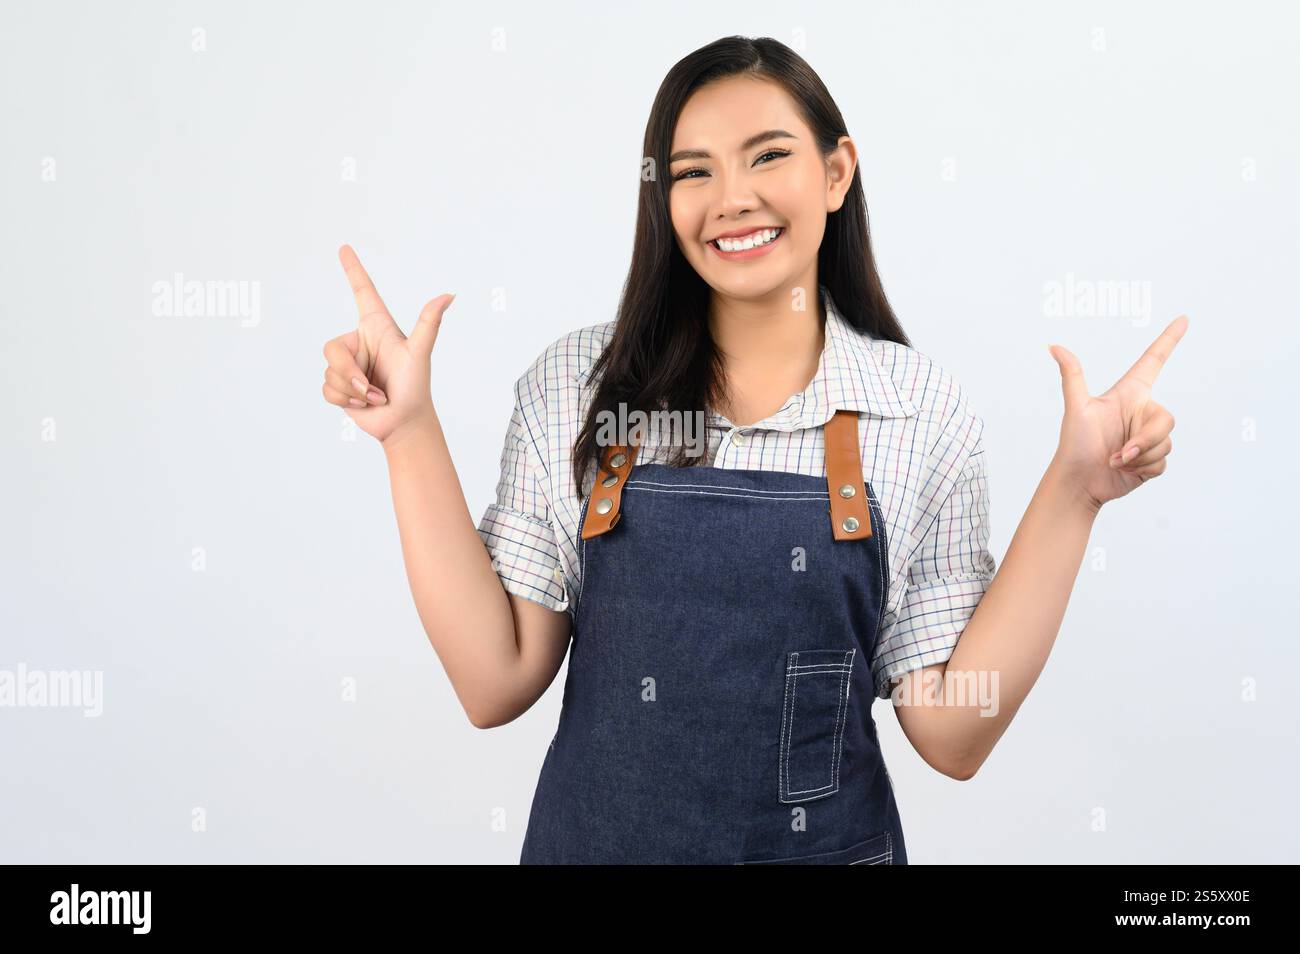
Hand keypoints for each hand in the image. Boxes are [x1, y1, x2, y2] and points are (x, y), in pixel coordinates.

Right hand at [321, 244, 454, 443]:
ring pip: (330, 372)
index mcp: (377, 328)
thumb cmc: (415, 387)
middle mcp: (360, 342)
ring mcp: (349, 364)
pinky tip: (364, 404)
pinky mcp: (340, 386)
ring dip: (353, 391)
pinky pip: (327, 388)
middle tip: (374, 388)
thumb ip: (429, 323)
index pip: (363, 292)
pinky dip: (346, 400)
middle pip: (331, 349)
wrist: (405, 422)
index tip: (345, 248)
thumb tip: (449, 295)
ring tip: (376, 396)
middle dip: (350, 374)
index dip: (354, 270)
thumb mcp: (420, 353)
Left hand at [1047, 315, 1187, 512]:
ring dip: (1139, 457)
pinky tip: (1123, 470)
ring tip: (1114, 460)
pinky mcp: (1151, 459)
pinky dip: (1142, 469)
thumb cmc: (1074, 444)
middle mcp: (1141, 412)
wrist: (1078, 482)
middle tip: (1119, 452)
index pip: (1153, 361)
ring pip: (1166, 443)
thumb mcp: (1076, 408)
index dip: (1168, 340)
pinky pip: (1163, 462)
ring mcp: (1147, 436)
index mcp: (1128, 394)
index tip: (1183, 319)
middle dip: (1145, 440)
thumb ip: (1072, 376)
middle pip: (1167, 420)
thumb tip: (1053, 346)